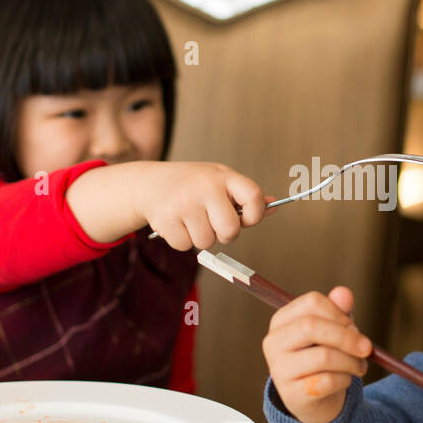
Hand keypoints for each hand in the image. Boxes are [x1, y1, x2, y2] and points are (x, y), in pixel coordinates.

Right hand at [67, 161, 269, 248]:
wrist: (149, 183)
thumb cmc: (192, 184)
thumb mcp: (219, 182)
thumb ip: (244, 196)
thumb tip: (274, 206)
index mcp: (223, 176)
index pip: (253, 197)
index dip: (255, 214)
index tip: (246, 218)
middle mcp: (205, 187)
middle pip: (230, 231)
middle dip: (224, 234)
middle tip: (213, 222)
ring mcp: (184, 203)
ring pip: (207, 242)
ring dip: (201, 237)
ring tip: (190, 219)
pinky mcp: (165, 219)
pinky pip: (186, 246)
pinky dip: (182, 240)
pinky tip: (176, 223)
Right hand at [262, 286, 372, 422]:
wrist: (314, 399)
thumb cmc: (323, 356)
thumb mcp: (333, 330)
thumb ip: (338, 311)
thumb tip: (344, 293)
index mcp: (282, 320)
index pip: (311, 302)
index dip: (339, 313)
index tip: (353, 326)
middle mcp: (274, 342)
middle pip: (312, 326)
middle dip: (347, 337)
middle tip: (367, 348)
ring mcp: (279, 369)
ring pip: (324, 356)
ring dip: (352, 362)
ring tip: (360, 366)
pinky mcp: (291, 394)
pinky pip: (327, 381)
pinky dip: (345, 380)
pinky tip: (345, 380)